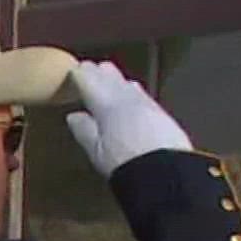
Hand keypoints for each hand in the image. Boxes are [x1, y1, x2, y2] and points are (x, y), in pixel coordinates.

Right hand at [64, 60, 192, 176]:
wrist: (165, 173)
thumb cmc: (126, 164)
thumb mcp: (96, 151)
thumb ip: (84, 130)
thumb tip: (74, 116)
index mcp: (107, 106)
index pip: (91, 83)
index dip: (81, 75)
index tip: (74, 70)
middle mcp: (128, 100)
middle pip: (111, 79)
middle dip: (99, 72)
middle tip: (89, 67)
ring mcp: (147, 105)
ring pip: (127, 84)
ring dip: (116, 78)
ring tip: (109, 74)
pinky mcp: (161, 114)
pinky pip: (142, 94)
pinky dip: (132, 90)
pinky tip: (132, 91)